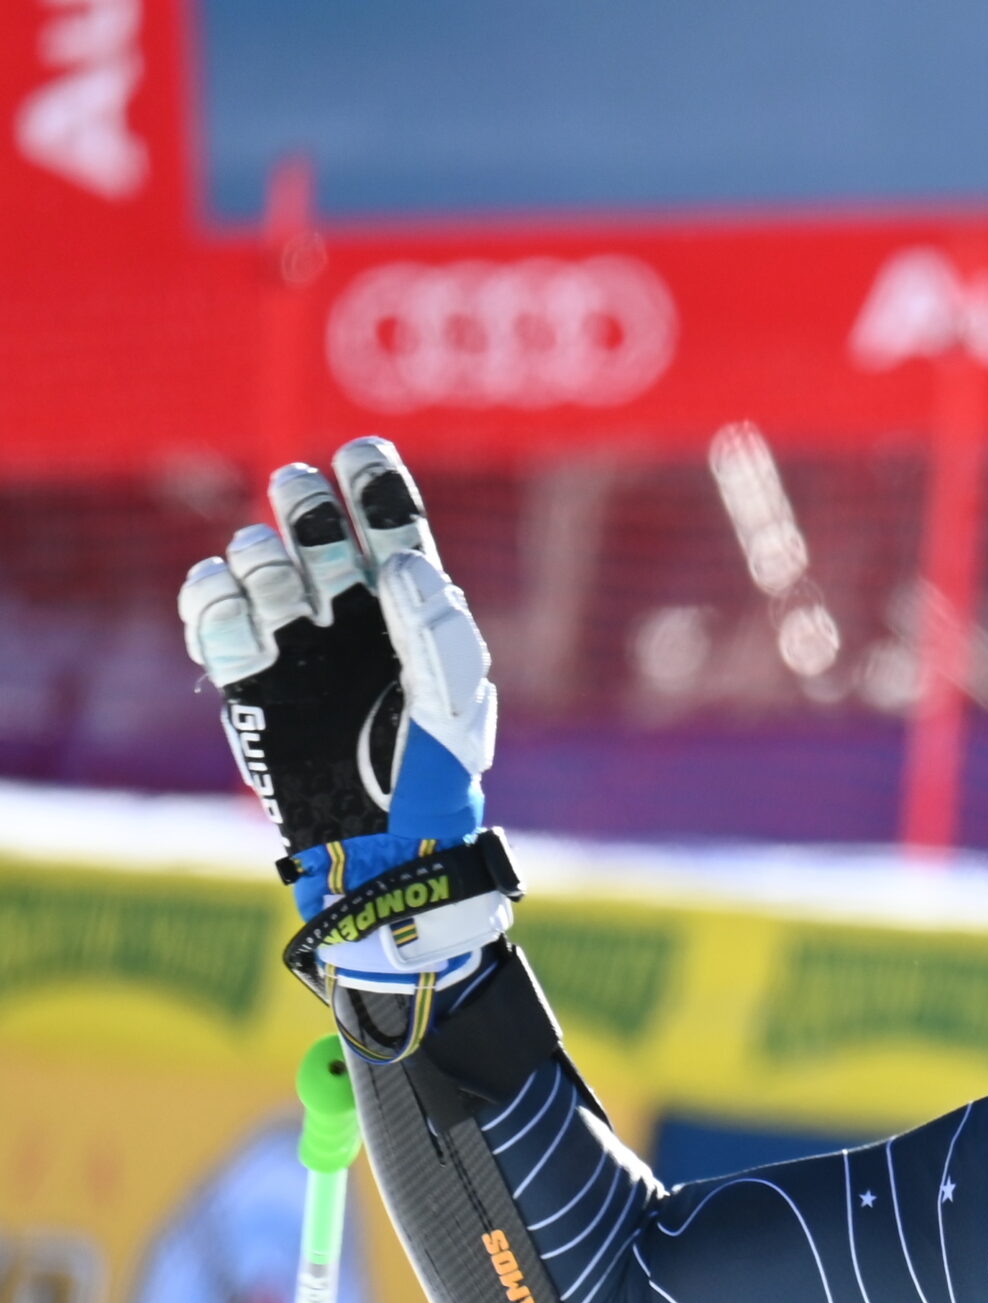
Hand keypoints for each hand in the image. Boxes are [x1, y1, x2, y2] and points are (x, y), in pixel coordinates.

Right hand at [180, 439, 504, 980]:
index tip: (359, 452)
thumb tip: (399, 563)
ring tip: (282, 596)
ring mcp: (293, 643)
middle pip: (315, 530)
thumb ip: (435, 631)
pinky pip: (213, 612)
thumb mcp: (455, 707)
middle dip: (304, 504)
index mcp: (408, 612)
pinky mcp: (245, 677)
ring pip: (260, 562)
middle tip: (299, 496)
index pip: (391, 526)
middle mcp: (349, 617)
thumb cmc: (434, 781)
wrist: (378, 846)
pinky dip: (215, 603)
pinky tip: (239, 620)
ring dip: (264, 560)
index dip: (374, 483)